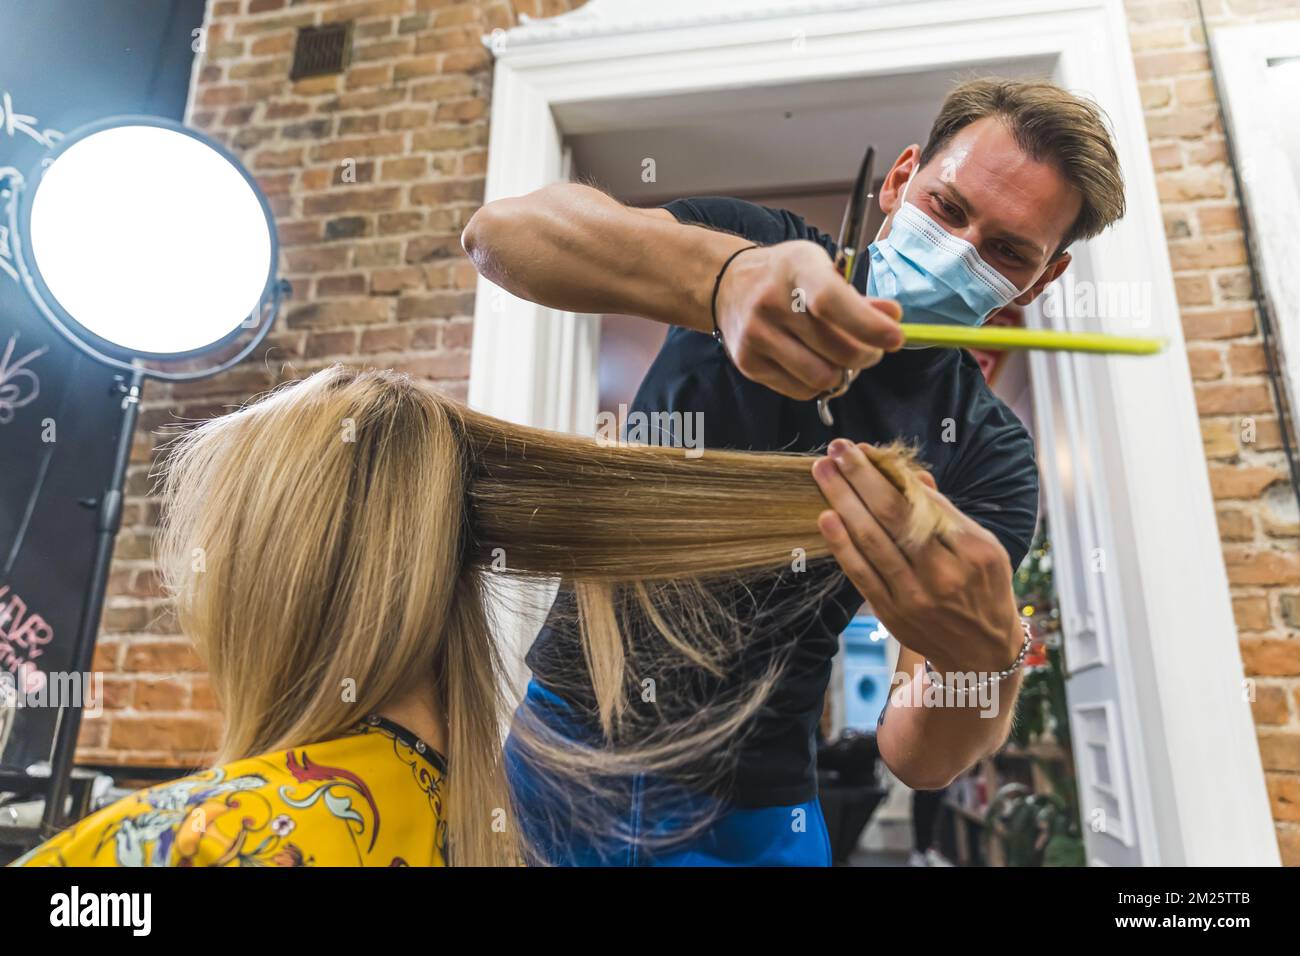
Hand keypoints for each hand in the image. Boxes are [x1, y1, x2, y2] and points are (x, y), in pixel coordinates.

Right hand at [715, 240, 903, 399]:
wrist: (728, 285)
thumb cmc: (785, 276)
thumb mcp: (821, 268)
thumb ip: (857, 297)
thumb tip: (892, 318)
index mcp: (797, 269)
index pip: (832, 302)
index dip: (869, 325)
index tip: (894, 338)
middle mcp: (771, 302)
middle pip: (836, 350)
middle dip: (866, 356)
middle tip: (870, 350)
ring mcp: (756, 336)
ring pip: (821, 377)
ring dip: (842, 374)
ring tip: (841, 358)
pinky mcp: (748, 364)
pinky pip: (800, 390)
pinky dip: (817, 383)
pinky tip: (814, 363)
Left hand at [812, 439, 1021, 675]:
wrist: (981, 653)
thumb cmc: (982, 588)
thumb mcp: (984, 547)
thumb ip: (947, 513)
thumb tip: (912, 476)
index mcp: (973, 549)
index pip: (924, 502)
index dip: (888, 472)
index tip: (863, 449)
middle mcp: (944, 573)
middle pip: (893, 515)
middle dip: (861, 477)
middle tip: (836, 448)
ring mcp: (915, 596)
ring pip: (872, 541)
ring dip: (843, 502)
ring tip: (823, 472)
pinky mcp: (892, 613)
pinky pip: (861, 573)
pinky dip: (841, 545)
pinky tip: (826, 518)